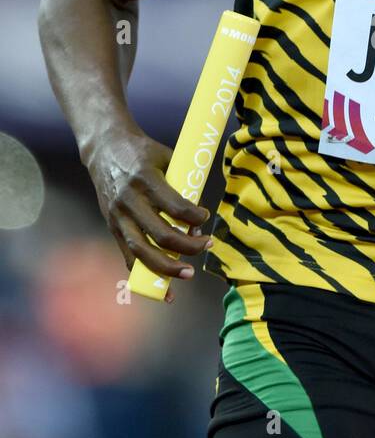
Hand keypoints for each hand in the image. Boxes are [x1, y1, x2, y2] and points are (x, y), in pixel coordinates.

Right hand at [86, 128, 211, 301]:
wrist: (104, 148)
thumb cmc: (141, 152)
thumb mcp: (166, 157)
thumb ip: (182, 185)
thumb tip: (197, 219)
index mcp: (146, 180)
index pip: (176, 207)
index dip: (195, 216)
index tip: (206, 217)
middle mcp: (130, 201)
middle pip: (162, 235)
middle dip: (188, 246)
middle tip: (207, 246)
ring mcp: (118, 216)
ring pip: (143, 251)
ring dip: (168, 267)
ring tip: (188, 273)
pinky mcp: (112, 226)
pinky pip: (128, 256)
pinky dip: (144, 275)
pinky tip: (162, 289)